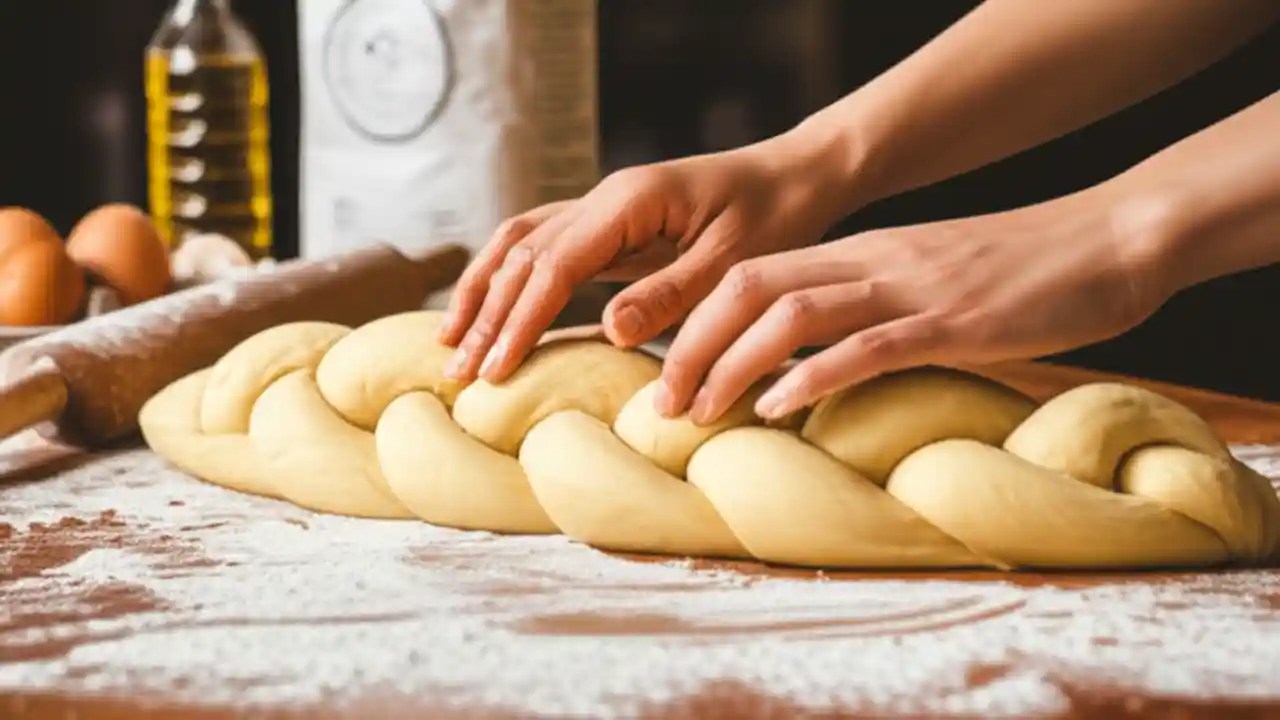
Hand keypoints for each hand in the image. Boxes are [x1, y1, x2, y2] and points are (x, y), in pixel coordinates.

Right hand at [437, 133, 851, 382]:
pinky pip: (543, 244)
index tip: (495, 370)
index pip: (554, 264)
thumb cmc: (774, 217)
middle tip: (457, 372)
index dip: (520, 320)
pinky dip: (509, 275)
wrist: (794, 176)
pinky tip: (492, 306)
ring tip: (450, 341)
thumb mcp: (731, 264)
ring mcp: (602, 206)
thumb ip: (671, 295)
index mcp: (630, 201)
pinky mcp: (609, 223)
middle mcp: (605, 197)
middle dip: (487, 314)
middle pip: (524, 255)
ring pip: (521, 243)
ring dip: (484, 291)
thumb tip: (606, 332)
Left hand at [659, 188, 1174, 422]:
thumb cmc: (1020, 273)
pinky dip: (810, 375)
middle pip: (748, 288)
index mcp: (861, 254)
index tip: (669, 376)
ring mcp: (909, 287)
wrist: (1107, 239)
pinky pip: (865, 345)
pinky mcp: (952, 320)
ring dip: (731, 363)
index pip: (751, 276)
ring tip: (700, 413)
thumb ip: (874, 311)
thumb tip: (823, 365)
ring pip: (791, 313)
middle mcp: (871, 261)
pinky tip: (777, 407)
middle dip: (692, 345)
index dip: (696, 323)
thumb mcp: (928, 282)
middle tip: (663, 405)